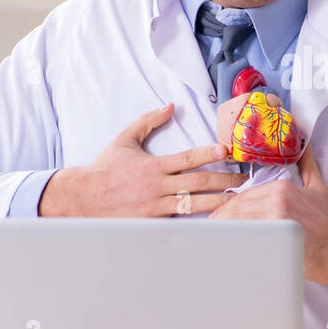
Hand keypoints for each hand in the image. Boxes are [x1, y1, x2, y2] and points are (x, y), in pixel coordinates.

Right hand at [39, 103, 246, 216]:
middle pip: (199, 183)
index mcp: (154, 166)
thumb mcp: (125, 139)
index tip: (227, 150)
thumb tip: (169, 106)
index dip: (209, 153)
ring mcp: (156, 207)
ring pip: (194, 204)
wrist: (83, 199)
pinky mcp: (153, 222)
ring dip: (218, 202)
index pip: (188, 158)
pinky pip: (181, 220)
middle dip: (225, 180)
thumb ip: (148, 121)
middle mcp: (158, 187)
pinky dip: (199, 219)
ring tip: (237, 200)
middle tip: (244, 179)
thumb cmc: (105, 169)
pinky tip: (216, 218)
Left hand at [207, 145, 327, 289]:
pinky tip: (229, 248)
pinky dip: (235, 242)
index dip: (228, 208)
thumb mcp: (317, 188)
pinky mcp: (277, 237)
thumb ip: (307, 165)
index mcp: (282, 187)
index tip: (220, 217)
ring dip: (224, 231)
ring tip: (216, 239)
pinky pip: (247, 238)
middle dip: (222, 220)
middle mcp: (278, 199)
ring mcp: (276, 218)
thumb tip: (304, 144)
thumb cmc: (326, 224)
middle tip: (213, 230)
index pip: (243, 196)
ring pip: (238, 223)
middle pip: (237, 209)